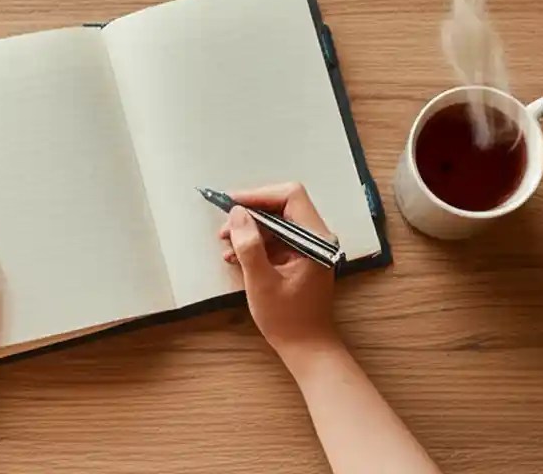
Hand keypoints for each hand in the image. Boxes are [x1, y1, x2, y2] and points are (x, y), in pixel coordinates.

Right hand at [218, 183, 338, 361]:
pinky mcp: (301, 257)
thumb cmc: (288, 320)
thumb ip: (249, 246)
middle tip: (225, 227)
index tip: (233, 204)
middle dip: (251, 213)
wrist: (307, 347)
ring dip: (250, 230)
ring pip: (277, 222)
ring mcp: (310, 247)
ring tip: (226, 245)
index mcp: (316, 239)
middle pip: (282, 206)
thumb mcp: (262, 282)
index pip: (291, 196)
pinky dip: (256, 243)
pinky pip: (277, 239)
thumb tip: (238, 214)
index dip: (259, 195)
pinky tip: (237, 256)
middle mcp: (317, 238)